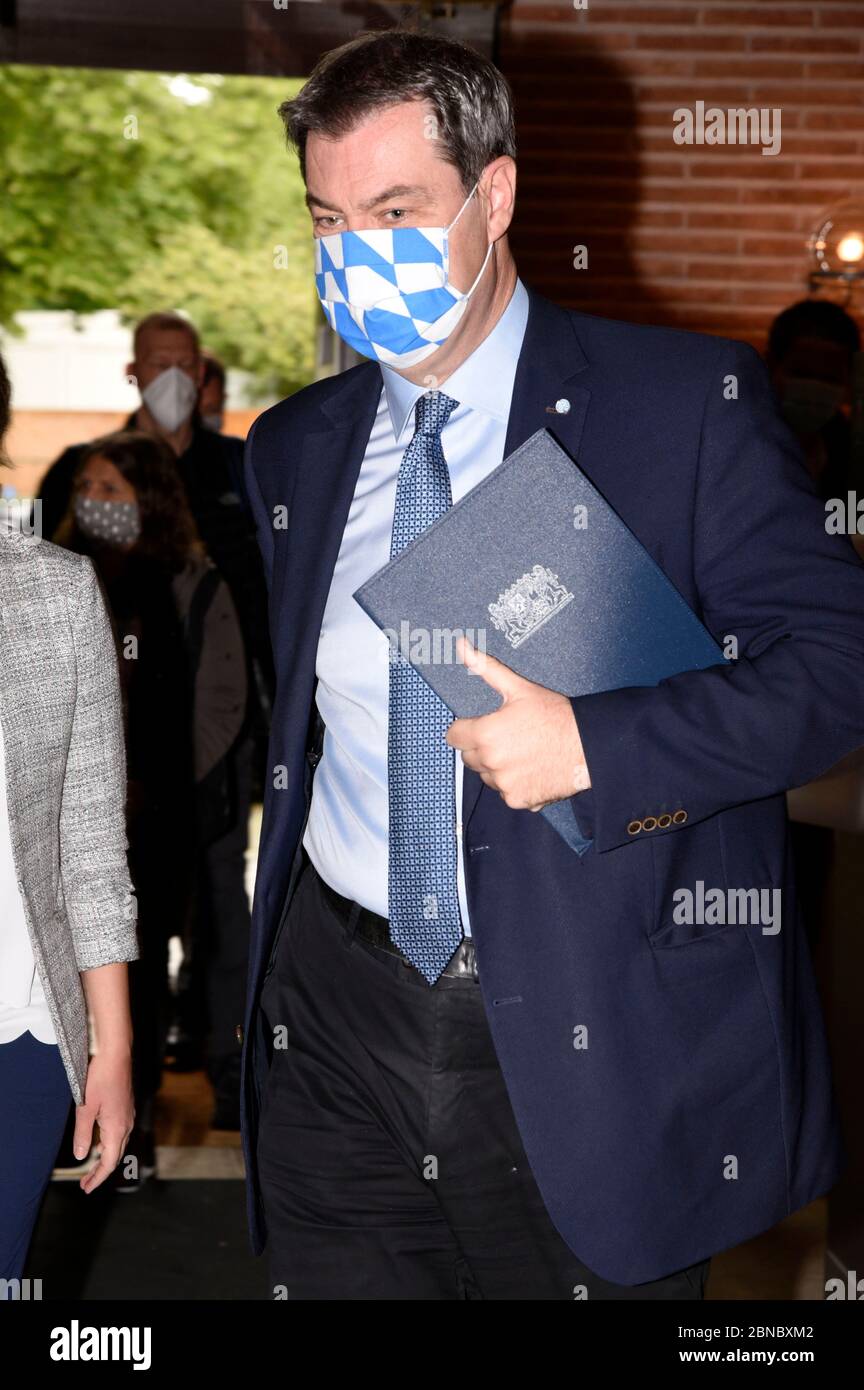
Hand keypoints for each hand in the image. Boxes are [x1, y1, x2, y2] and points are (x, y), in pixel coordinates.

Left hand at [74, 1049, 134, 1193]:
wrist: (116, 1054)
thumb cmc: (100, 1078)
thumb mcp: (85, 1109)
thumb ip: (83, 1134)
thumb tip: (81, 1156)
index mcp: (117, 1128)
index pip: (109, 1162)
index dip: (98, 1178)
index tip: (87, 1188)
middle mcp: (127, 1124)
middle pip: (116, 1156)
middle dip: (101, 1171)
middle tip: (86, 1182)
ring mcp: (129, 1115)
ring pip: (119, 1144)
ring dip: (105, 1157)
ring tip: (91, 1166)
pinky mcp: (127, 1107)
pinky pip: (120, 1133)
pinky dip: (110, 1144)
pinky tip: (100, 1141)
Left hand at [447, 637, 590, 810]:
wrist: (589, 746)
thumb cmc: (556, 715)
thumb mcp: (520, 688)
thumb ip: (487, 669)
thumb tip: (462, 646)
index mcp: (486, 734)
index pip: (453, 736)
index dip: (465, 729)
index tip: (479, 726)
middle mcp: (491, 762)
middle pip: (469, 757)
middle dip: (481, 747)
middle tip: (507, 736)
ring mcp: (504, 784)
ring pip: (486, 776)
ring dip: (496, 767)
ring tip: (521, 752)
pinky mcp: (518, 799)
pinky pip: (504, 792)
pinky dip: (514, 784)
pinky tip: (531, 769)